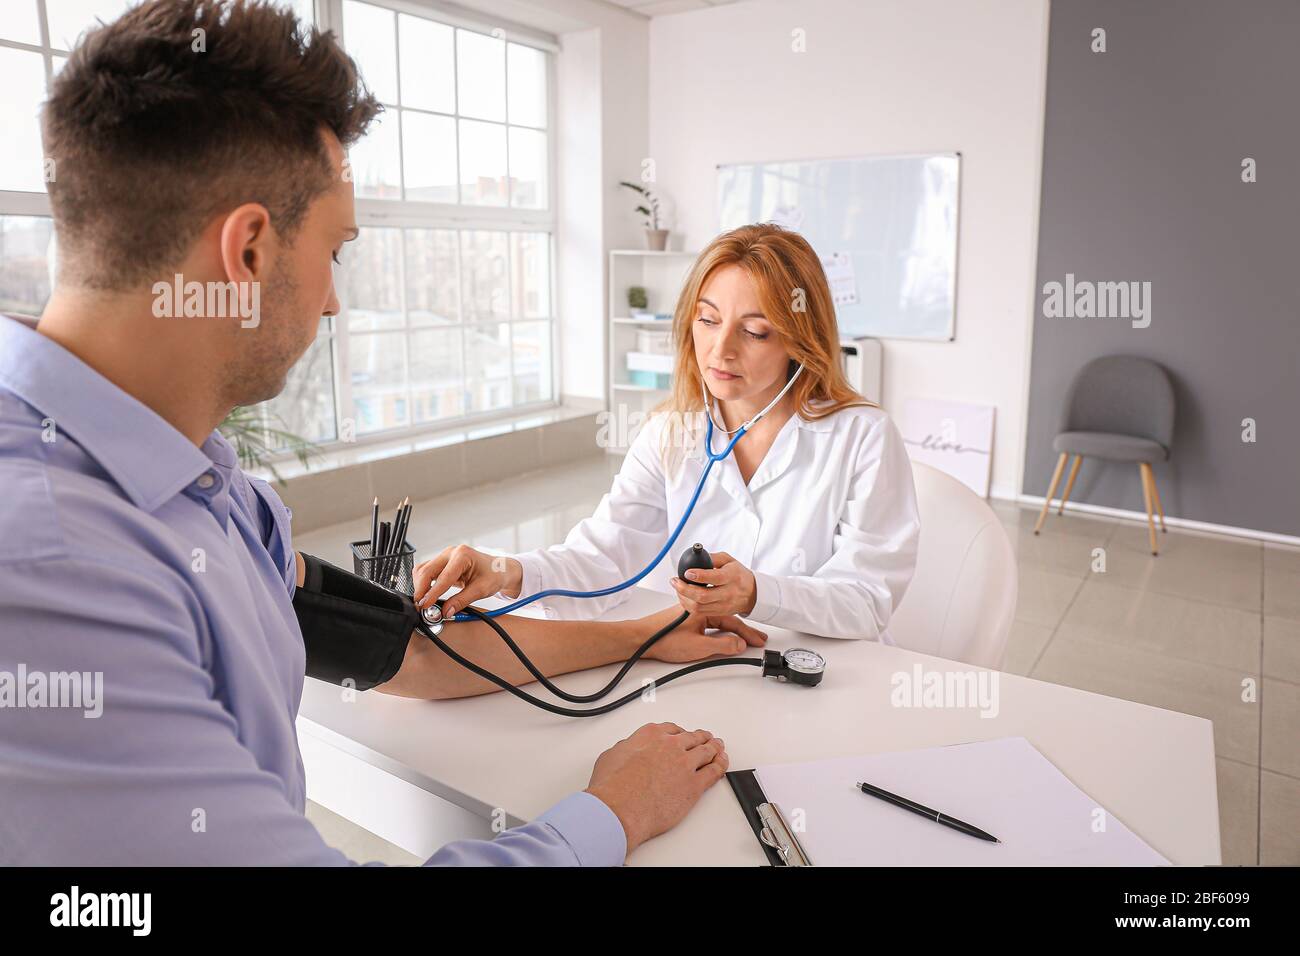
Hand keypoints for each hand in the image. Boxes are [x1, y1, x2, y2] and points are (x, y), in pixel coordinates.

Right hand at [413, 545, 521, 617]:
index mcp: (462, 555)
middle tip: (420, 607)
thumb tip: (446, 611)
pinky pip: (426, 572)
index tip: (425, 606)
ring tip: (423, 602)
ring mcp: (445, 557)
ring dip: (420, 586)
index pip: (443, 577)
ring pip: (423, 570)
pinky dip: (423, 584)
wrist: (500, 570)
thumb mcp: (481, 589)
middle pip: (426, 571)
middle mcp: (451, 553)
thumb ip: (462, 601)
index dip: (432, 593)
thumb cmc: (494, 575)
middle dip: (421, 590)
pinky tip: (426, 595)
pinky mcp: (442, 563)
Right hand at [585, 722, 728, 853]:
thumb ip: (623, 749)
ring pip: (706, 751)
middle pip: (692, 738)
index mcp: (650, 735)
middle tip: (705, 738)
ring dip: (714, 748)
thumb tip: (626, 749)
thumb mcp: (609, 757)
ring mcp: (685, 764)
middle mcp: (670, 746)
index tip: (682, 735)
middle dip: (700, 738)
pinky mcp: (694, 785)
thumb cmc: (612, 787)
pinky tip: (722, 764)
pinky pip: (714, 772)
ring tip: (718, 748)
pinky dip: (721, 766)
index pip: (672, 729)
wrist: (620, 809)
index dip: (680, 733)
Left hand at [636, 605, 765, 662]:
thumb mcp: (699, 646)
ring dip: (732, 633)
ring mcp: (692, 617)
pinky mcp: (686, 624)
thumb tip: (739, 644)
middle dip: (743, 632)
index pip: (732, 622)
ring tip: (743, 641)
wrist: (641, 640)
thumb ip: (722, 645)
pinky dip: (719, 633)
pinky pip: (708, 626)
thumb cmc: (664, 639)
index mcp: (704, 611)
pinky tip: (723, 640)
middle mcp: (699, 610)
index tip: (758, 640)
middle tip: (757, 640)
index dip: (747, 633)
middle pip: (727, 621)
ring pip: (717, 624)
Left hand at [669, 550, 757, 616]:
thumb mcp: (729, 560)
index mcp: (731, 577)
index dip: (698, 576)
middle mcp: (728, 593)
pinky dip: (688, 605)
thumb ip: (712, 558)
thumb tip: (696, 556)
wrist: (752, 594)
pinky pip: (699, 612)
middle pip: (702, 596)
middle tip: (675, 581)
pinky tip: (684, 596)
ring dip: (683, 598)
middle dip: (684, 589)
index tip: (687, 572)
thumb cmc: (739, 575)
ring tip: (677, 588)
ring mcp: (723, 605)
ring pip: (698, 606)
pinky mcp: (718, 613)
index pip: (714, 578)